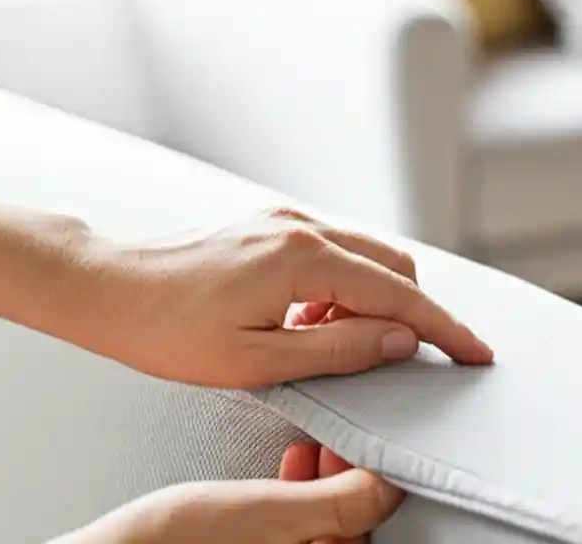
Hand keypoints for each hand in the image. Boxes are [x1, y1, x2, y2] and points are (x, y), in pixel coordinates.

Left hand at [57, 207, 492, 387]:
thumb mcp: (257, 361)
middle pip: (392, 265)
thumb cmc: (166, 329)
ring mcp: (285, 220)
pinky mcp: (270, 224)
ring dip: (373, 301)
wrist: (106, 288)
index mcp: (303, 258)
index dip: (443, 329)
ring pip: (365, 255)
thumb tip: (399, 342)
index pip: (398, 295)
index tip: (474, 351)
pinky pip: (333, 251)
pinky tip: (315, 323)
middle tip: (410, 359)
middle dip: (413, 313)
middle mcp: (301, 226)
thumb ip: (338, 350)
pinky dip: (345, 287)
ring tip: (342, 347)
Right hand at [58, 444, 401, 543]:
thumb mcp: (270, 514)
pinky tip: (289, 464)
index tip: (370, 446)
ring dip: (326, 482)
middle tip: (341, 441)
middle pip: (350, 529)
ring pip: (321, 525)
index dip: (378, 483)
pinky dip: (297, 495)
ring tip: (314, 447)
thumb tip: (390, 483)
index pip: (372, 530)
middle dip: (349, 480)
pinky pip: (291, 528)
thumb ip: (341, 502)